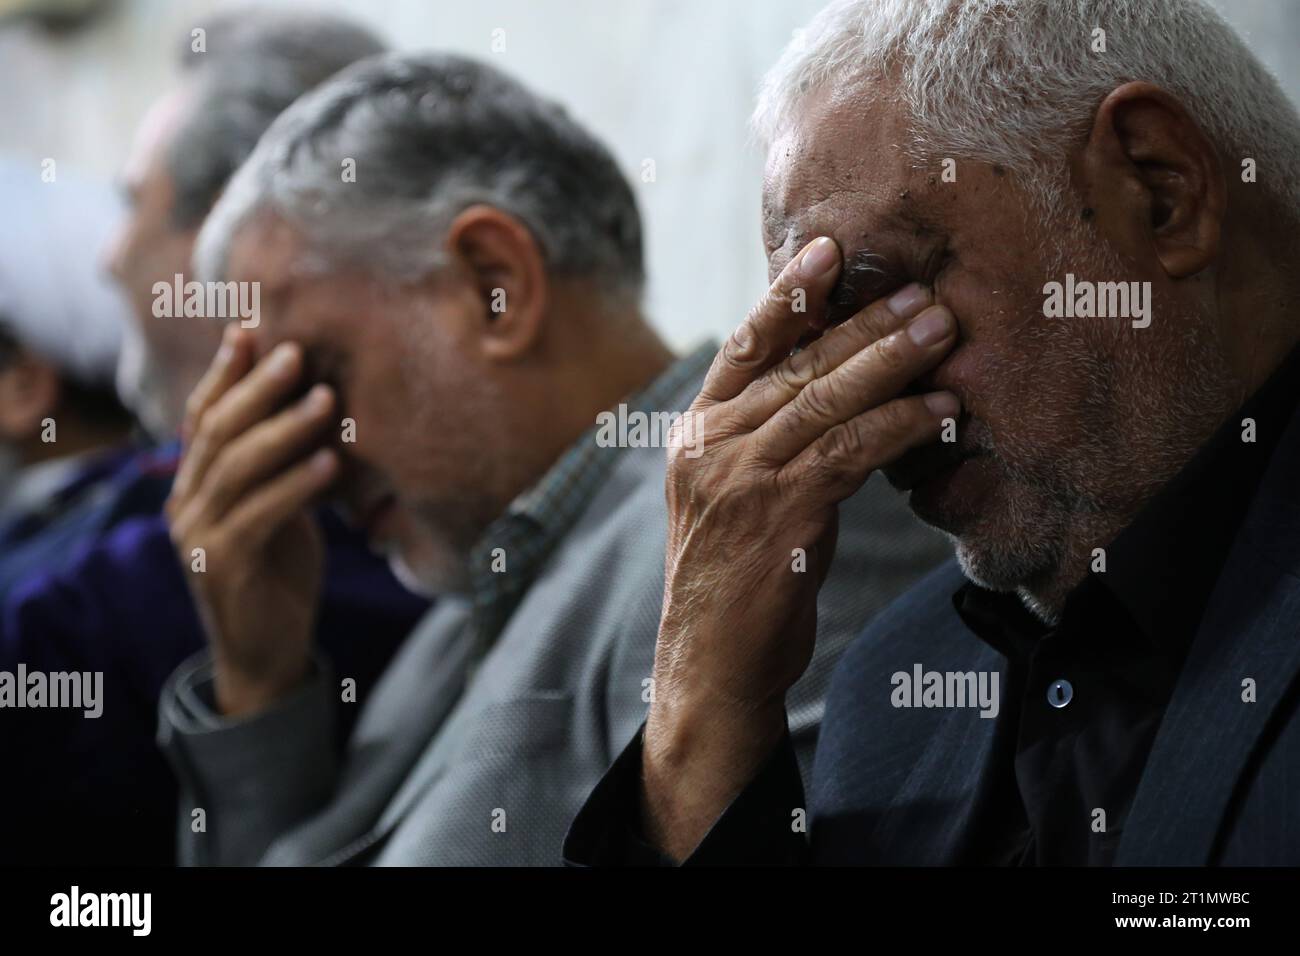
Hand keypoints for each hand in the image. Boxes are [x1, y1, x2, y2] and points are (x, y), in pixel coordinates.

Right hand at [166, 325, 339, 715]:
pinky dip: (294, 486)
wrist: (266, 655)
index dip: (225, 374)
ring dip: (284, 429)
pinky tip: (327, 464)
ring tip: (325, 399)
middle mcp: (186, 504)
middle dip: (258, 388)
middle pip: (218, 432)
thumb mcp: (280, 511)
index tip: (250, 330)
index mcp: (194, 486)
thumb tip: (314, 404)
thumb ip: (279, 467)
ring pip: (236, 468)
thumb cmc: (280, 575)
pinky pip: (259, 515)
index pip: (203, 418)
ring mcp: (198, 536)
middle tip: (297, 352)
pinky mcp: (223, 567)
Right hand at [642, 237, 959, 857]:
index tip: (829, 250)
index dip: (786, 297)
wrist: (709, 662)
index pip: (743, 348)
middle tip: (923, 290)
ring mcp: (741, 478)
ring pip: (825, 400)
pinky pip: (849, 454)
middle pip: (795, 365)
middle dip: (862, 322)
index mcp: (696, 434)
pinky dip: (899, 426)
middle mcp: (711, 445)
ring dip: (890, 360)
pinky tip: (939, 411)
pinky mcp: (780, 515)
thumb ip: (764, 441)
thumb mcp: (731, 497)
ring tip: (943, 329)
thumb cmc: (731, 578)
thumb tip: (828, 391)